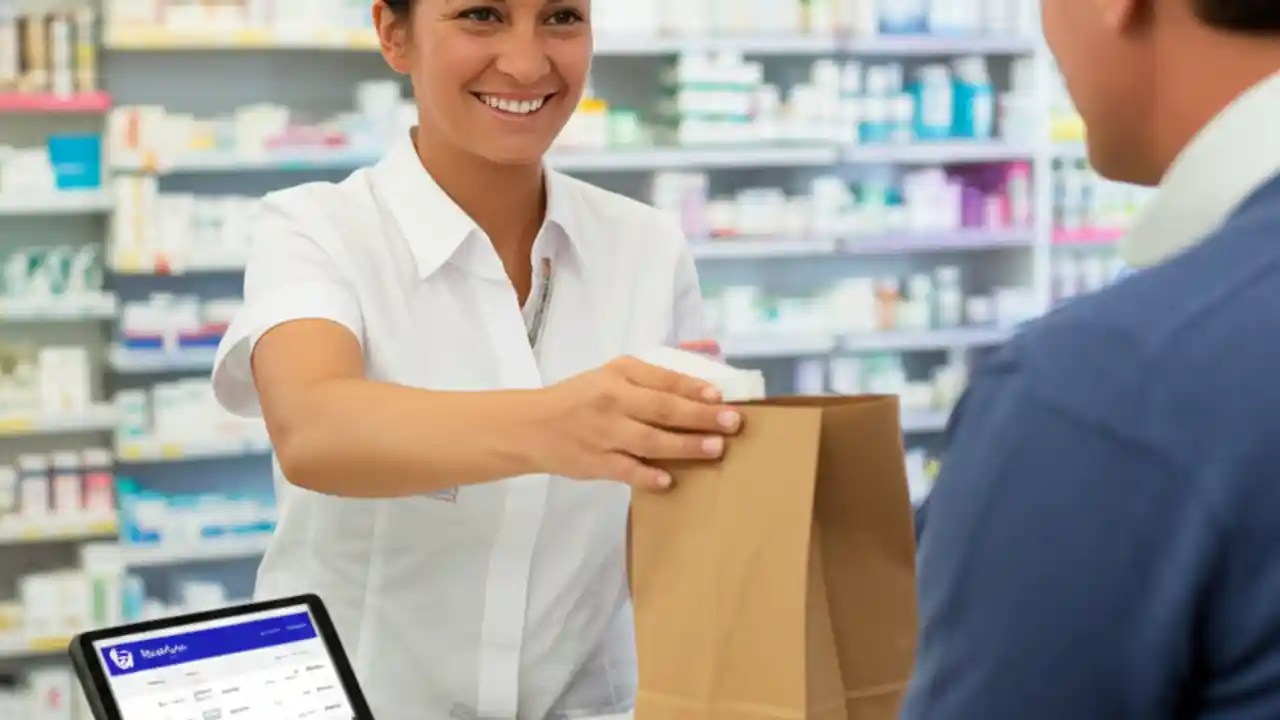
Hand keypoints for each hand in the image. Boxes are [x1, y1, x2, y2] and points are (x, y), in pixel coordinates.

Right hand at [527, 356, 743, 490]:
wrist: (532, 426)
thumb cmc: (582, 398)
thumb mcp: (612, 375)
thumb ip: (652, 376)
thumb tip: (703, 373)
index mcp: (618, 375)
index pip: (662, 380)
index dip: (693, 388)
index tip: (720, 396)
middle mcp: (611, 401)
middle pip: (662, 409)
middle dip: (701, 416)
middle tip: (732, 422)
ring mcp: (603, 434)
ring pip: (650, 441)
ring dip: (685, 445)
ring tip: (715, 448)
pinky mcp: (595, 463)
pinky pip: (626, 471)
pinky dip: (648, 476)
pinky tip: (670, 480)